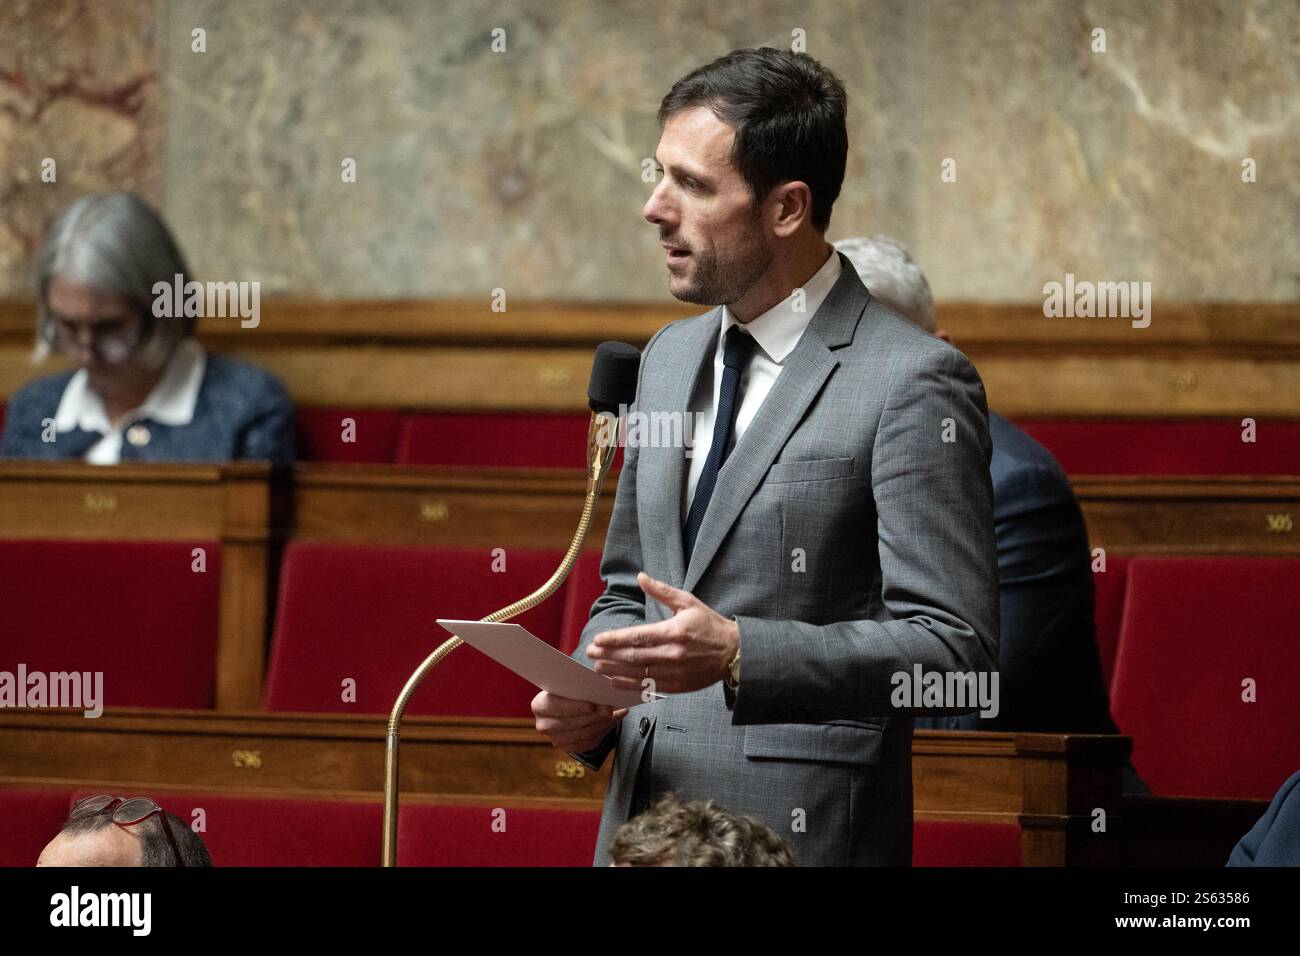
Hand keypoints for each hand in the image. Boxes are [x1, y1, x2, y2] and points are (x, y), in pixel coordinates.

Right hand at [531, 691, 627, 752]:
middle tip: (608, 709)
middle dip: (593, 716)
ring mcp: (556, 739)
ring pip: (583, 733)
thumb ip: (579, 686)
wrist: (567, 708)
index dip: (574, 707)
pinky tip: (612, 720)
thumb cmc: (568, 692)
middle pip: (571, 722)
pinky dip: (603, 731)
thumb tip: (599, 689)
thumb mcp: (569, 686)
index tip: (591, 706)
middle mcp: (544, 725)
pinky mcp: (569, 748)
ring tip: (614, 713)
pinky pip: (589, 742)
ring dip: (601, 723)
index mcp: (539, 706)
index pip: (555, 706)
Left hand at [586, 571, 739, 693]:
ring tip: (598, 666)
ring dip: (614, 670)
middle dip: (609, 654)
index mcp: (674, 631)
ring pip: (638, 673)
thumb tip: (641, 577)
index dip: (615, 639)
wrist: (733, 652)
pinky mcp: (677, 686)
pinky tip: (615, 681)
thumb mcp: (688, 602)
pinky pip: (648, 686)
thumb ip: (662, 591)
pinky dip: (629, 685)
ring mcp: (675, 672)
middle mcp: (672, 654)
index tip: (598, 639)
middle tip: (591, 652)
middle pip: (633, 656)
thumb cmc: (709, 624)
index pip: (637, 636)